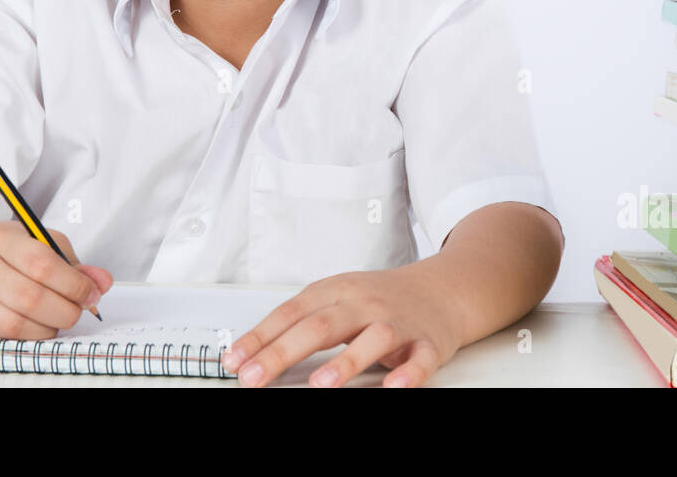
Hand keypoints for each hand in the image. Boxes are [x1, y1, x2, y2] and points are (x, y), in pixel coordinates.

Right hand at [0, 220, 112, 339]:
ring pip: (15, 324)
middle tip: (79, 311)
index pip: (42, 263)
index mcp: (1, 238)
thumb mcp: (33, 240)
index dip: (74, 283)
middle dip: (65, 311)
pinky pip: (1, 338)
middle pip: (30, 298)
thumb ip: (70, 261)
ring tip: (58, 320)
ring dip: (48, 328)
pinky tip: (37, 326)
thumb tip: (102, 283)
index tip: (91, 293)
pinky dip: (28, 337)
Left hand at [221, 265, 462, 387]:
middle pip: (321, 325)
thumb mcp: (338, 299)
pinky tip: (393, 387)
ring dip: (346, 362)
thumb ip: (301, 322)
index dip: (260, 337)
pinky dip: (408, 374)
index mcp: (338, 291)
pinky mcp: (427, 343)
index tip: (234, 360)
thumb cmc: (381, 299)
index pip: (292, 312)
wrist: (443, 289)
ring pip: (372, 339)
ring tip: (319, 384)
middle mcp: (365, 304)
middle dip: (283, 352)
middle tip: (253, 377)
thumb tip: (250, 352)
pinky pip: (419, 360)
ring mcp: (398, 323)